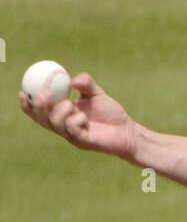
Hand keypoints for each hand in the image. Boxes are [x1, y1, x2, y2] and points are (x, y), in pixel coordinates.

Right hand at [19, 71, 137, 161]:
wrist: (127, 130)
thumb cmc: (111, 113)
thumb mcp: (97, 93)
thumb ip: (86, 83)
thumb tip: (72, 80)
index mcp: (62, 113)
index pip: (39, 111)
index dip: (28, 105)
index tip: (23, 92)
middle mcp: (64, 126)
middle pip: (42, 119)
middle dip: (39, 107)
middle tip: (44, 95)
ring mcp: (72, 135)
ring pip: (55, 124)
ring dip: (60, 111)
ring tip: (72, 105)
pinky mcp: (82, 142)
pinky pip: (71, 131)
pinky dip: (75, 120)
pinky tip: (84, 117)